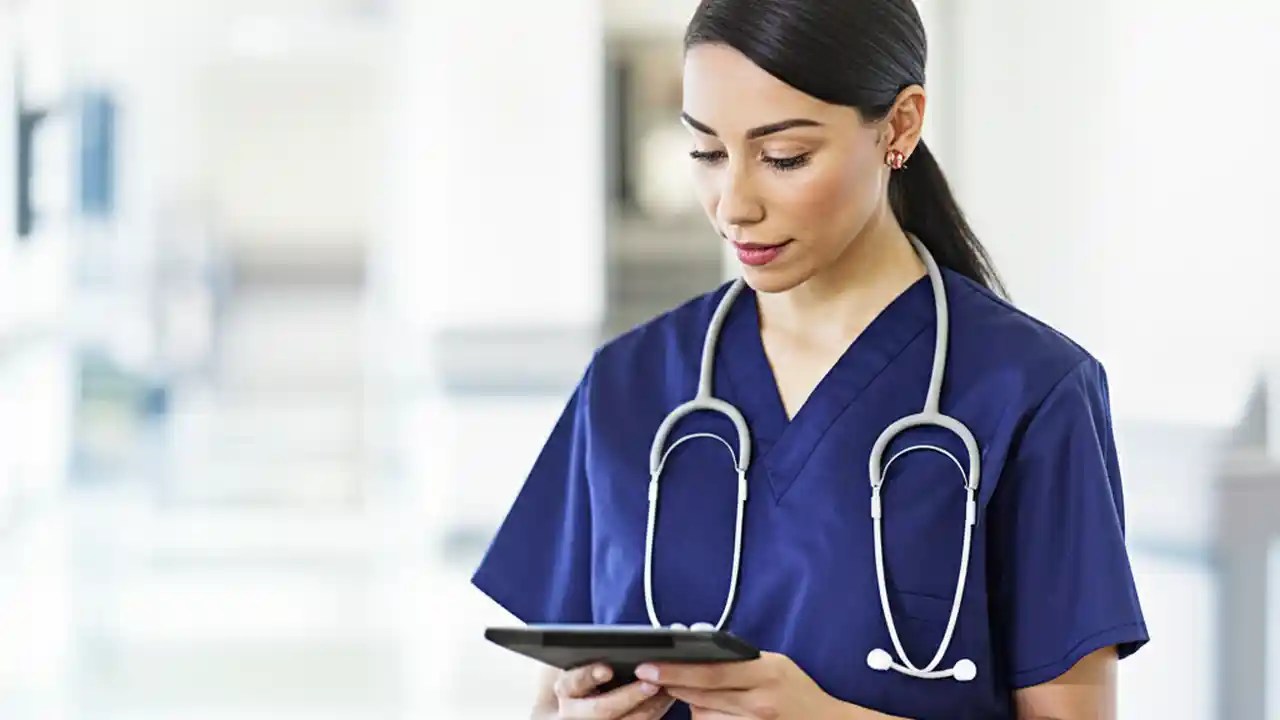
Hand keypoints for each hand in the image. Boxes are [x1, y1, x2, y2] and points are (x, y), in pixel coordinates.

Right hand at [552, 663, 676, 718]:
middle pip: (600, 710)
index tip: (607, 670)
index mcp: (566, 688)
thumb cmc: (586, 673)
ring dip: (647, 708)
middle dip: (628, 697)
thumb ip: (599, 653)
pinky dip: (652, 713)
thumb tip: (635, 638)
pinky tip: (665, 700)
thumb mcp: (584, 662)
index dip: (589, 675)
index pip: (574, 682)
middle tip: (651, 684)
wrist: (576, 704)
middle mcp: (573, 712)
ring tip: (665, 690)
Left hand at [635, 652, 842, 719]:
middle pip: (699, 697)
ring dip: (692, 705)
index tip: (649, 667)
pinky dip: (705, 718)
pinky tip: (713, 710)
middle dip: (673, 685)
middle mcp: (757, 703)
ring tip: (701, 694)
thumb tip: (698, 640)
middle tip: (653, 675)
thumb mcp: (774, 664)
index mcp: (764, 674)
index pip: (709, 673)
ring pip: (701, 716)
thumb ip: (739, 657)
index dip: (674, 671)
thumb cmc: (797, 691)